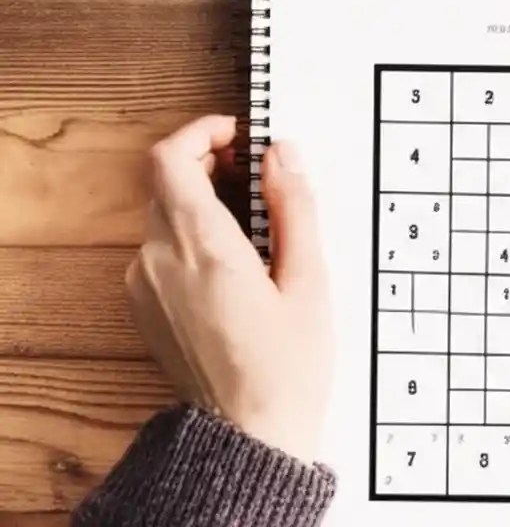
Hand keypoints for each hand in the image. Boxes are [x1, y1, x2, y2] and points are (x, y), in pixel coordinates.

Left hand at [125, 115, 332, 463]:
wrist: (247, 434)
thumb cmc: (285, 367)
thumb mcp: (309, 281)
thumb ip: (294, 208)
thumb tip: (283, 155)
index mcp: (203, 248)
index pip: (170, 158)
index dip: (201, 132)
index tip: (237, 135)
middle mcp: (160, 260)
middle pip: (167, 183)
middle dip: (209, 167)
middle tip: (259, 179)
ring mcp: (145, 285)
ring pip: (164, 217)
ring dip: (203, 205)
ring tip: (257, 232)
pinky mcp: (144, 306)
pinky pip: (161, 252)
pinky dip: (192, 239)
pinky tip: (236, 267)